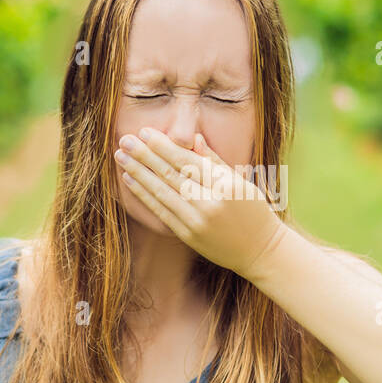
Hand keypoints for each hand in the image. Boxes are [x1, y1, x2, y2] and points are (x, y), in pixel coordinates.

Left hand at [114, 127, 286, 278]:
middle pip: (171, 175)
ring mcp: (197, 222)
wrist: (260, 250)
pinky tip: (130, 181)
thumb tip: (192, 138)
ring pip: (162, 192)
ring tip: (120, 157)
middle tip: (125, 139)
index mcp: (226, 185)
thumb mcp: (241, 181)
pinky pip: (161, 212)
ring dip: (138, 173)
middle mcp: (210, 204)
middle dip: (144, 156)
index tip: (145, 132)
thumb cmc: (253, 211)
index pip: (187, 161)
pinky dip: (144, 195)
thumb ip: (214, 160)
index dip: (163, 146)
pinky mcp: (188, 236)